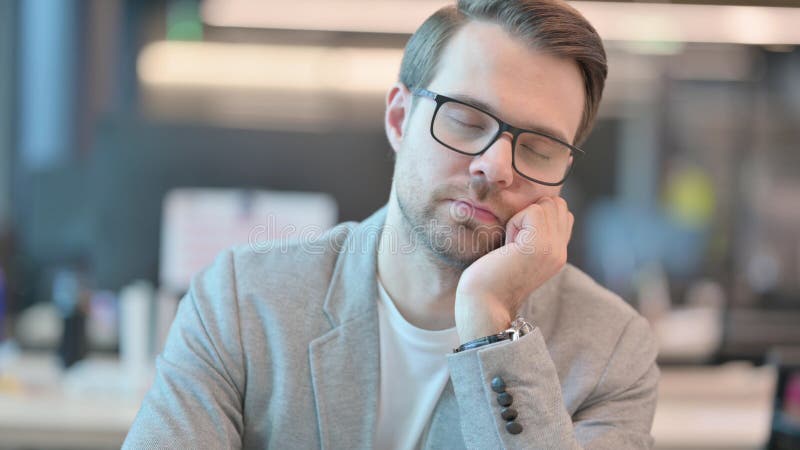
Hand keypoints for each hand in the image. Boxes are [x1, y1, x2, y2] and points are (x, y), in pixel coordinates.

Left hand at [454, 196, 573, 342]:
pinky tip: (508, 245)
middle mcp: (561, 252)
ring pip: (546, 205)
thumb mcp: (519, 251)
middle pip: (556, 203)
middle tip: (514, 241)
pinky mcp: (539, 246)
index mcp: (558, 254)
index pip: (562, 212)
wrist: (483, 304)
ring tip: (511, 244)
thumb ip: (534, 233)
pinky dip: (515, 222)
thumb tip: (534, 207)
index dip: (537, 215)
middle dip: (531, 213)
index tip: (518, 240)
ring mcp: (553, 249)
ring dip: (522, 218)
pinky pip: (533, 211)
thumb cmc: (490, 277)